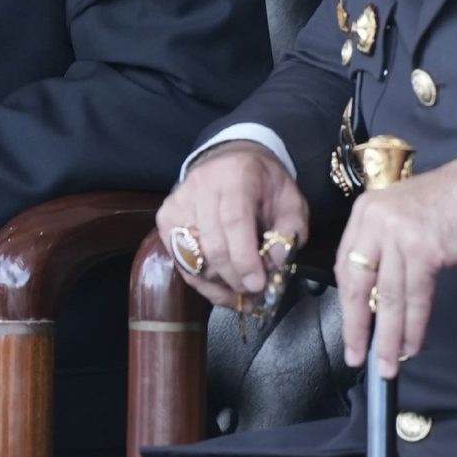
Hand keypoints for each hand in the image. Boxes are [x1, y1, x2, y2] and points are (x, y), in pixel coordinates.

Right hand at [154, 142, 308, 312]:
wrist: (231, 160)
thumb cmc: (263, 184)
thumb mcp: (290, 199)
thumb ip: (291, 230)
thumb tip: (277, 261)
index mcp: (236, 175)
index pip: (234, 221)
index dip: (245, 258)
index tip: (258, 285)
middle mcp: (201, 185)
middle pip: (212, 244)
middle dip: (234, 277)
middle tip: (253, 293)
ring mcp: (178, 201)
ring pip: (193, 258)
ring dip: (218, 285)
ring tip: (240, 295)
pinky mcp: (166, 217)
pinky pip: (181, 260)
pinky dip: (201, 281)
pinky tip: (221, 287)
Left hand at [337, 154, 456, 378]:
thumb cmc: (452, 202)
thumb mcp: (405, 215)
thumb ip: (386, 247)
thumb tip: (378, 300)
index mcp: (367, 211)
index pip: (346, 265)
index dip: (348, 304)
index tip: (350, 330)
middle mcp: (377, 219)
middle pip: (359, 284)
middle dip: (357, 327)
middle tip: (359, 357)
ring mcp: (400, 233)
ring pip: (388, 297)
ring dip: (388, 337)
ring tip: (388, 364)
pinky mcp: (424, 249)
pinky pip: (415, 298)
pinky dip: (414, 327)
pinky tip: (412, 344)